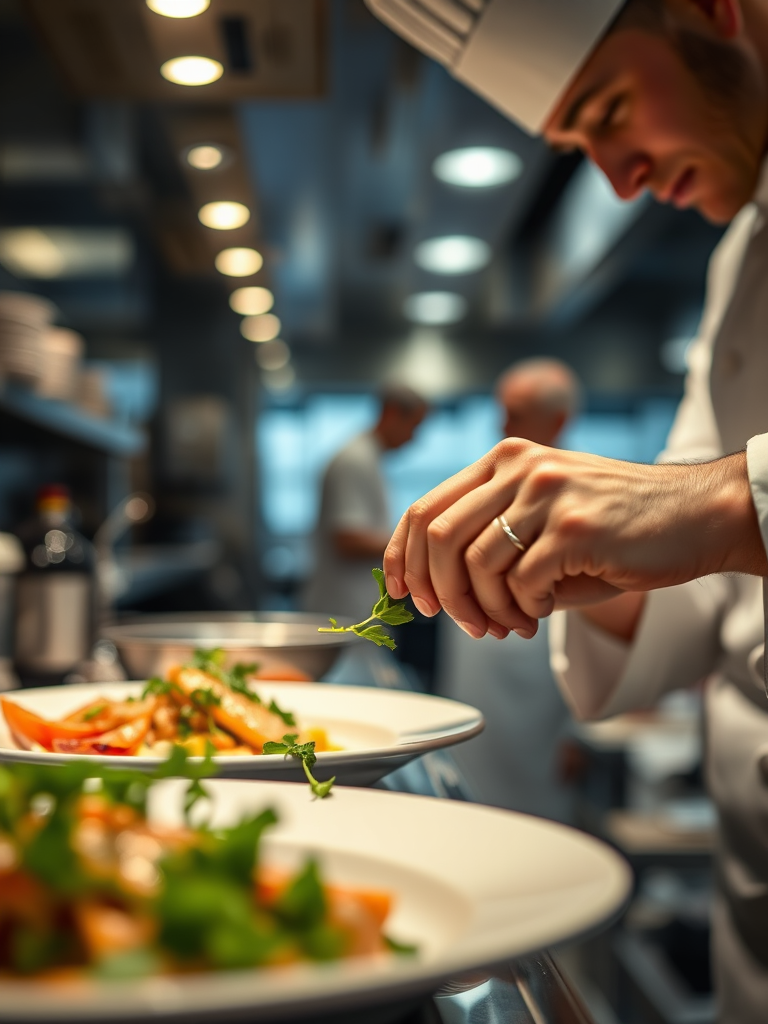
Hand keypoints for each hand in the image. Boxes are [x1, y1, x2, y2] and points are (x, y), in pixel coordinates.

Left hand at [383, 440, 764, 638]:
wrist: (698, 516)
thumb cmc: (619, 526)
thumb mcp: (546, 518)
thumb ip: (495, 545)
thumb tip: (443, 598)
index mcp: (504, 459)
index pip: (426, 507)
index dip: (402, 556)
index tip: (401, 594)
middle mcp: (519, 466)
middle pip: (438, 536)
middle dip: (439, 592)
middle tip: (461, 623)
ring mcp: (547, 492)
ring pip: (475, 565)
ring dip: (484, 610)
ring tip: (509, 625)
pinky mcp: (574, 527)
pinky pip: (522, 584)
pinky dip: (523, 611)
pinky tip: (541, 614)